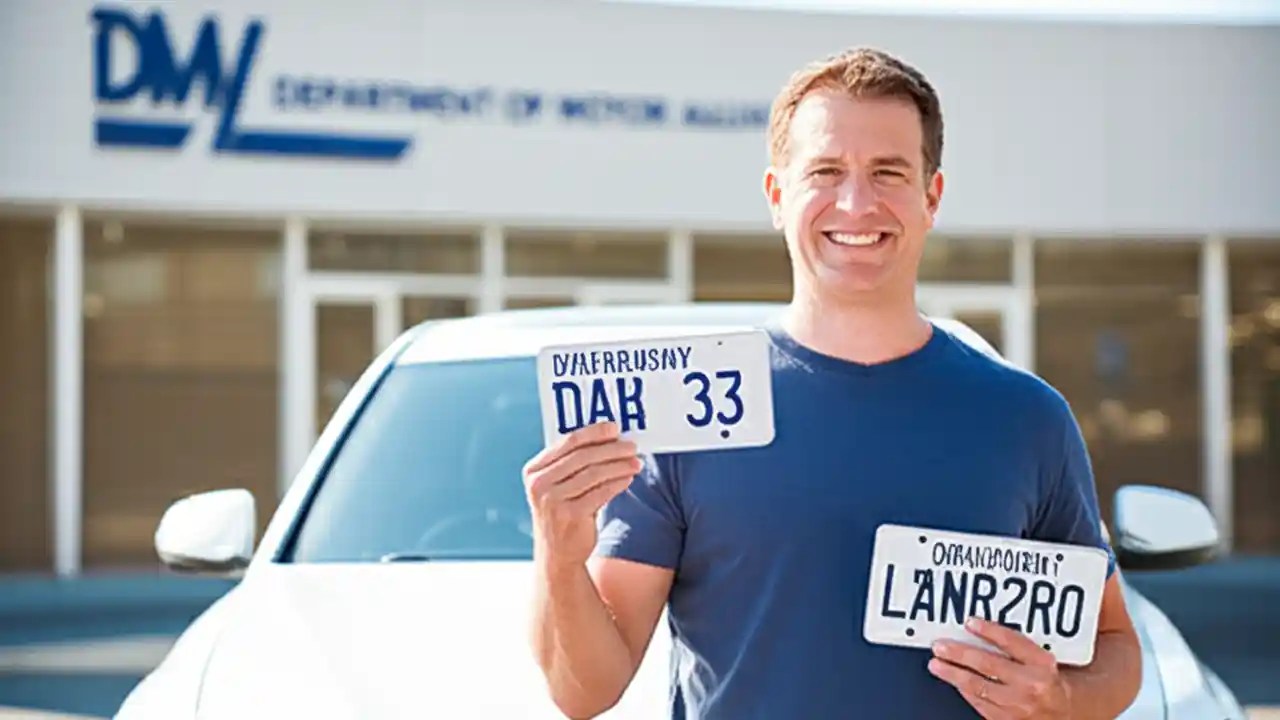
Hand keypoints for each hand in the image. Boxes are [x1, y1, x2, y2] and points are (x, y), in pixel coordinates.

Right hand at [522, 422, 642, 569]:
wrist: (557, 556)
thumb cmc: (564, 513)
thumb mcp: (559, 487)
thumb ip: (574, 464)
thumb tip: (611, 436)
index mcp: (534, 471)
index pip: (567, 443)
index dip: (594, 433)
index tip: (615, 428)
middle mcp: (539, 484)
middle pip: (583, 456)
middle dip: (611, 449)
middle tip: (632, 446)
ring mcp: (552, 500)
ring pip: (594, 473)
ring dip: (619, 465)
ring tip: (636, 462)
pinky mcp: (569, 515)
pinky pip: (600, 492)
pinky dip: (617, 483)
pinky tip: (628, 479)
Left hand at [928, 617, 1071, 718]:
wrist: (1064, 714)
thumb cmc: (1048, 681)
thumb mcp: (1042, 658)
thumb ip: (1018, 645)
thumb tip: (981, 627)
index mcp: (1042, 664)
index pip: (1012, 642)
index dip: (989, 631)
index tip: (970, 622)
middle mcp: (1031, 685)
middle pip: (988, 665)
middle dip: (959, 654)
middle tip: (940, 646)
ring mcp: (1019, 706)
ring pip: (978, 687)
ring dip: (953, 674)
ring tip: (936, 664)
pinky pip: (979, 704)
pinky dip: (964, 691)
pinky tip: (954, 681)